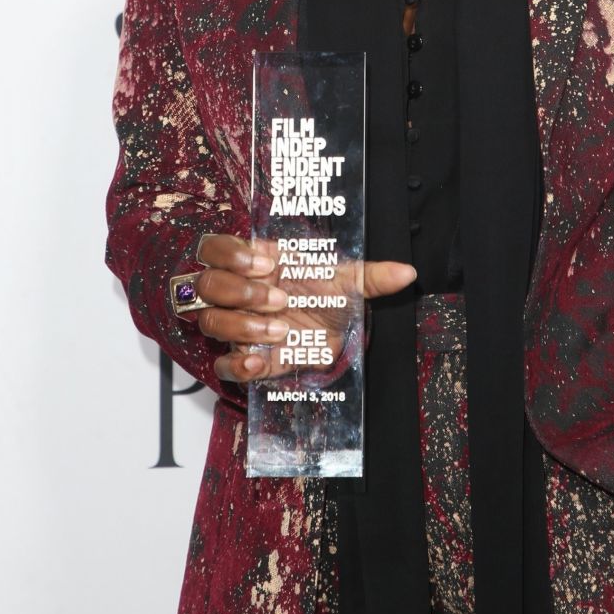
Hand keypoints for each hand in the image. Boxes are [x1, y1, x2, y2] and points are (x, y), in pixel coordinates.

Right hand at [193, 233, 416, 382]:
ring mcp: (237, 325)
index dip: (232, 255)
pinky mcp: (245, 358)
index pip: (215, 247)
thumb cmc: (330, 298)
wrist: (332, 336)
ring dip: (241, 326)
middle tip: (279, 300)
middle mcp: (239, 291)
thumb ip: (373, 276)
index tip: (268, 265)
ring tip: (280, 330)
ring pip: (209, 321)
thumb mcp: (350, 284)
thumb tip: (407, 272)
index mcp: (256, 262)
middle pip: (205, 284)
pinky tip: (259, 363)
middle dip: (239, 292)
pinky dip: (236, 365)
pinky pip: (222, 365)